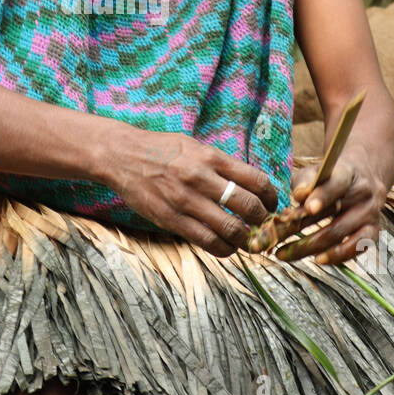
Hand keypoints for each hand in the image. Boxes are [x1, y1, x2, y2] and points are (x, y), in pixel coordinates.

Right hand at [103, 124, 277, 256]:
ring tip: (245, 238)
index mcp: (211, 157)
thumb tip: (249, 183)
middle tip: (260, 223)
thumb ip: (220, 164)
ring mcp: (186, 200)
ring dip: (245, 238)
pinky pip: (207, 241)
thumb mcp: (195, 146)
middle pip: (249, 206)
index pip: (256, 180)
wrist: (122, 155)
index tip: (271, 204)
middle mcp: (202, 178)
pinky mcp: (172, 219)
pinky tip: (227, 246)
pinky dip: (224, 248)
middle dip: (262, 219)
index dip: (271, 196)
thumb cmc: (161, 150)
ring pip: (231, 228)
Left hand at [278, 151, 387, 265]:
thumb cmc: (330, 179)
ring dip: (308, 247)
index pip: (336, 184)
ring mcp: (369, 214)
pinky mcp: (373, 232)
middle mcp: (362, 194)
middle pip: (331, 215)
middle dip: (299, 229)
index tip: (307, 208)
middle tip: (274, 239)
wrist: (363, 181)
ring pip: (338, 234)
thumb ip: (304, 181)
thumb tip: (299, 195)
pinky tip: (318, 260)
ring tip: (284, 254)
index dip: (322, 196)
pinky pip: (356, 248)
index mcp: (347, 173)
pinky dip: (337, 256)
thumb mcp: (316, 172)